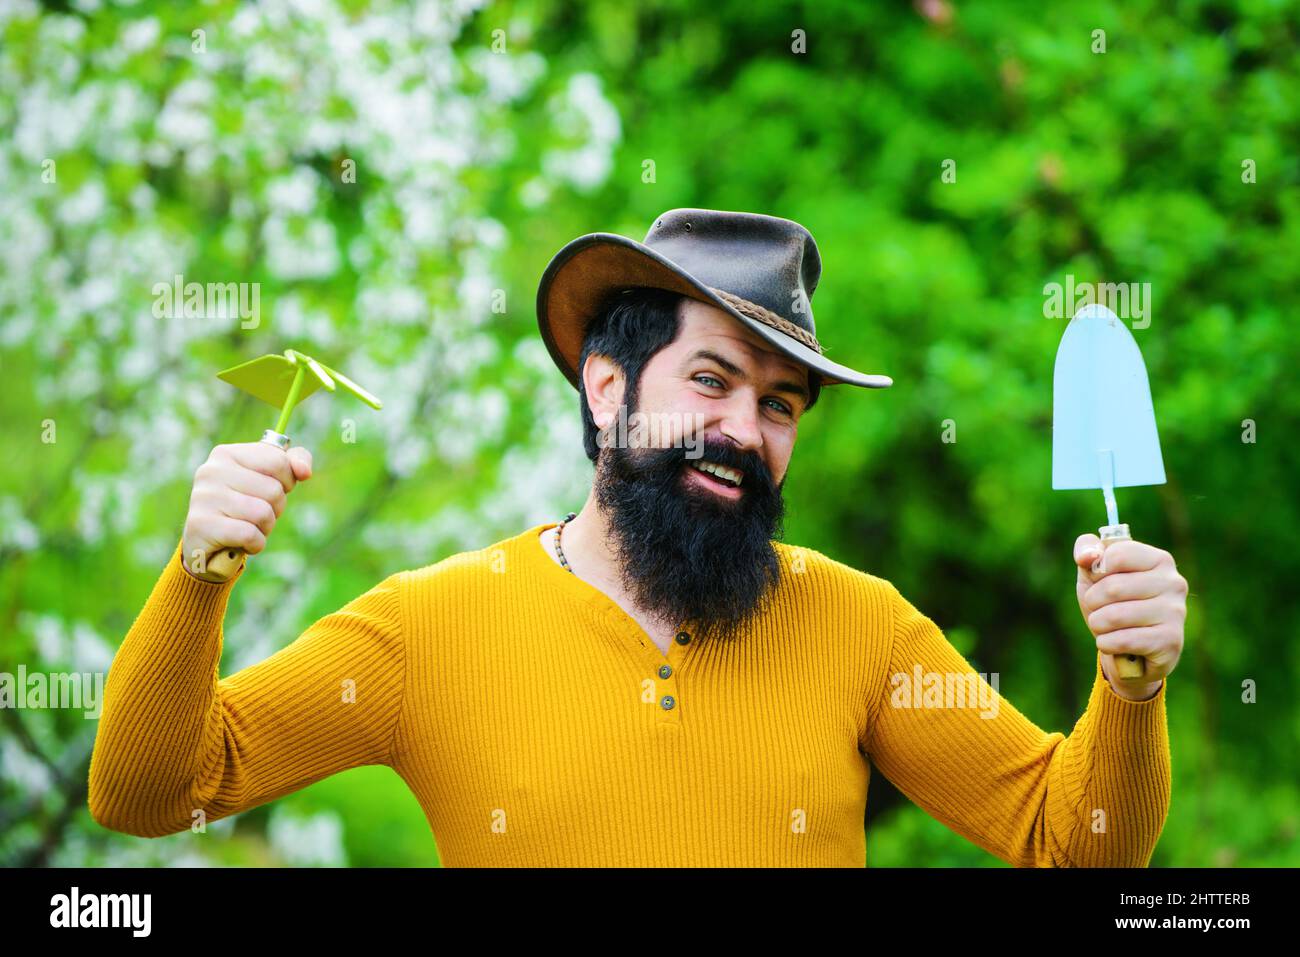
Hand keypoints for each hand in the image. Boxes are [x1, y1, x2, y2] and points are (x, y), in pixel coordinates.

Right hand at [181, 443, 312, 580]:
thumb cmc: (244, 505)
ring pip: (263, 513)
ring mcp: (203, 497)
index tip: (272, 489)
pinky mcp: (201, 525)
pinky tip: (240, 542)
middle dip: (275, 508)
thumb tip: (305, 471)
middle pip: (273, 490)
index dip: (286, 481)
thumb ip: (292, 464)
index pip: (278, 461)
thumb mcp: (269, 479)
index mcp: (226, 453)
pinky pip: (250, 535)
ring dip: (265, 527)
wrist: (208, 543)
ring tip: (248, 526)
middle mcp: (211, 471)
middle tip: (256, 514)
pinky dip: (255, 543)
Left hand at [1073, 533, 1186, 699]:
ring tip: (1106, 627)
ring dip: (1098, 624)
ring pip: (1114, 616)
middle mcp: (1174, 582)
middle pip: (1112, 587)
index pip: (1117, 555)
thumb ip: (1086, 549)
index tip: (1099, 581)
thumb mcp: (1093, 573)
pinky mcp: (1171, 640)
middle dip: (1093, 602)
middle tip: (1099, 610)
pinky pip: (1122, 640)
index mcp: (1159, 560)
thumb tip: (1087, 556)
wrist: (1129, 652)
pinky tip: (1113, 643)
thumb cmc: (1110, 604)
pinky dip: (1106, 643)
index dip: (1096, 571)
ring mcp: (1176, 612)